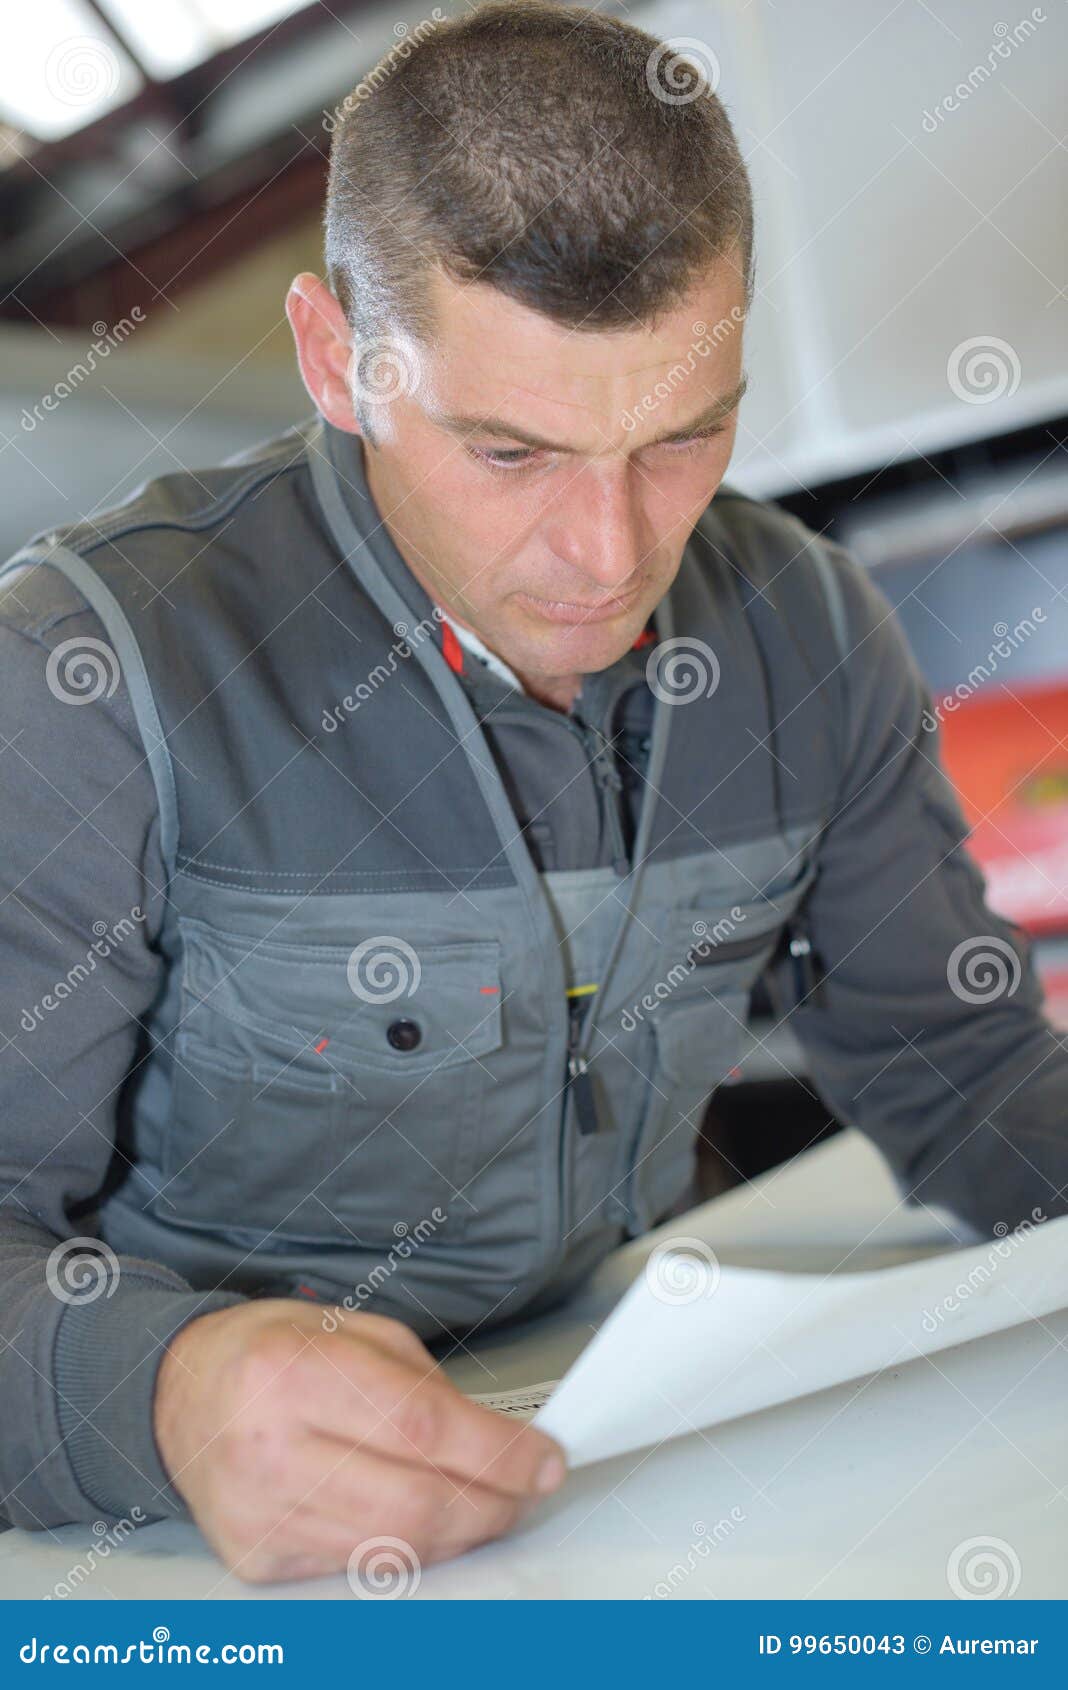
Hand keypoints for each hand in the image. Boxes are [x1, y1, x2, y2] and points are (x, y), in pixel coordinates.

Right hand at [153, 1298, 565, 1584]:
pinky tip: (427, 1518)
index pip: (420, 1427)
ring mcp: (259, 1514)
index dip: (497, 1451)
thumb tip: (501, 1443)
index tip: (544, 1459)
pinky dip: (408, 1548)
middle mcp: (268, 1449)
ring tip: (486, 1501)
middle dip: (492, 1502)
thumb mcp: (350, 1330)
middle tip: (526, 1489)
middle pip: (414, 1503)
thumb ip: (425, 1385)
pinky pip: (358, 1567)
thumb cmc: (270, 1353)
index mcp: (292, 1371)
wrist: (178, 1397)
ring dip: (459, 1531)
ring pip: (393, 1548)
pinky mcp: (257, 1559)